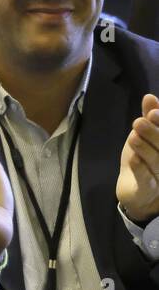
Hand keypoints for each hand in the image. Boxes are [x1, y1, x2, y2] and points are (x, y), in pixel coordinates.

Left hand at [118, 93, 158, 223]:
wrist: (138, 192)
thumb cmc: (145, 159)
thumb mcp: (145, 136)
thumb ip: (150, 118)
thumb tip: (149, 97)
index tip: (153, 113)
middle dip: (154, 134)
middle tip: (139, 121)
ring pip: (157, 163)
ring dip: (145, 149)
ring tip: (133, 136)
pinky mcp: (148, 191)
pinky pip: (146, 181)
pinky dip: (140, 169)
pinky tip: (133, 158)